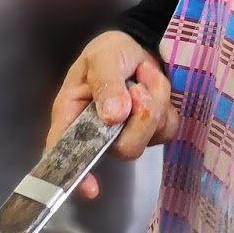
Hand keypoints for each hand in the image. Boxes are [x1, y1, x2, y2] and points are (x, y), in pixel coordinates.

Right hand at [44, 30, 177, 199]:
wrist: (137, 44)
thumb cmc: (110, 51)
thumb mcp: (102, 57)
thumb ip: (105, 84)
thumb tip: (113, 117)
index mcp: (73, 116)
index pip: (66, 153)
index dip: (77, 174)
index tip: (91, 188)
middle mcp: (98, 133)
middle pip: (123, 149)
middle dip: (140, 117)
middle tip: (138, 87)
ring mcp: (126, 134)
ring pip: (148, 138)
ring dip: (155, 102)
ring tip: (143, 76)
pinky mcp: (151, 131)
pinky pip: (166, 129)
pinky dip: (166, 105)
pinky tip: (153, 86)